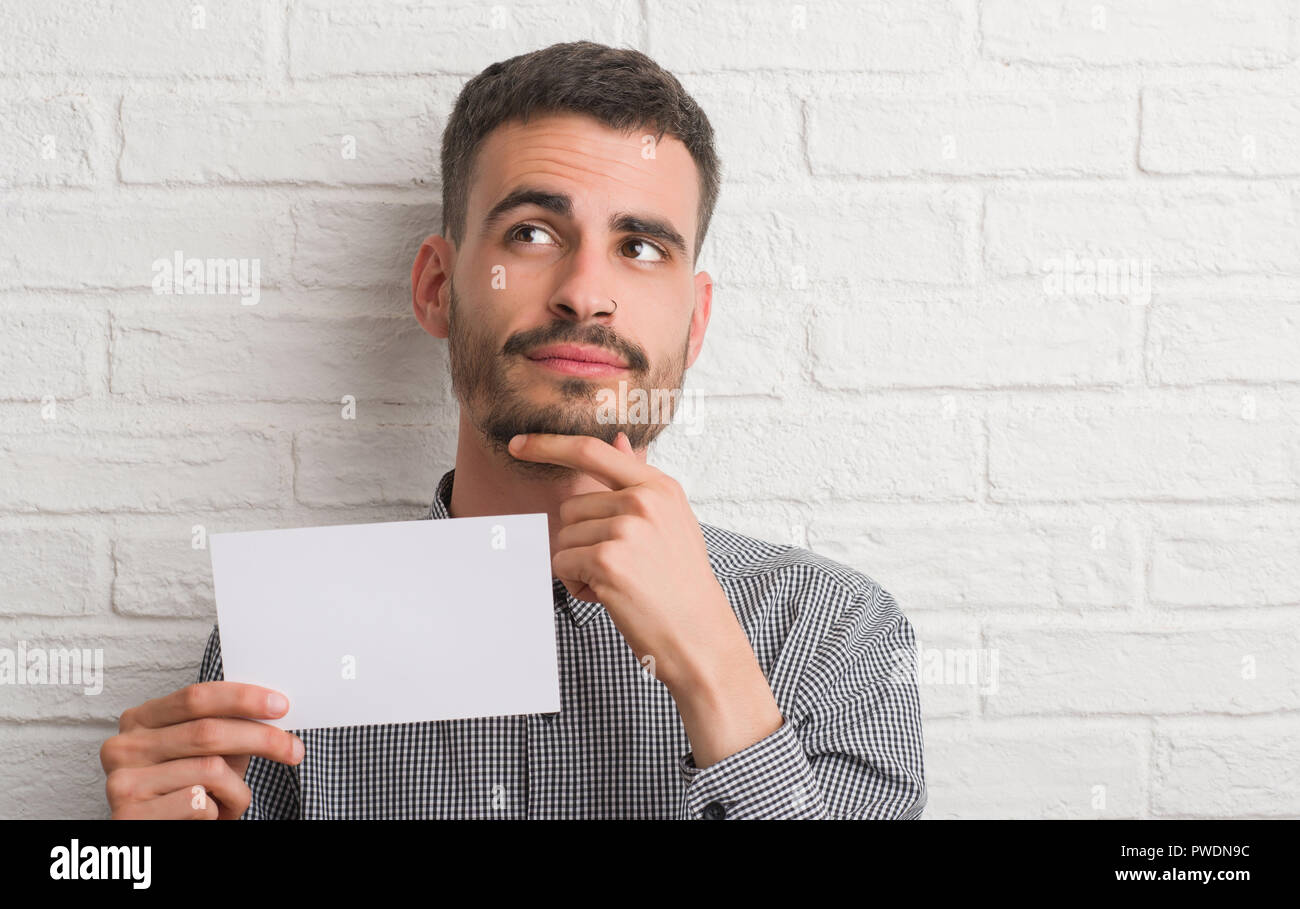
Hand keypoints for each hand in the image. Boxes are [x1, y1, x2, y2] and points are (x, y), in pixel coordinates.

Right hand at [100, 681, 303, 818]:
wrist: (156, 836)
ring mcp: (121, 781)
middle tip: (294, 750)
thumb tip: (274, 707)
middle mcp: (123, 746)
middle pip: (208, 731)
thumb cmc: (187, 790)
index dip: (243, 698)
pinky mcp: (129, 815)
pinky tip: (210, 816)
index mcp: (140, 719)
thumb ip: (226, 726)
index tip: (282, 706)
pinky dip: (218, 811)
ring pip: (209, 770)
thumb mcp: (205, 753)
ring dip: (238, 789)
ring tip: (234, 800)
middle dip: (261, 739)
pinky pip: (197, 802)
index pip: (196, 697)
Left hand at [507, 431, 750, 691]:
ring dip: (580, 566)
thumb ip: (639, 479)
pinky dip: (577, 585)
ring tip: (621, 582)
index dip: (549, 445)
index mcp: (659, 486)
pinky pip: (562, 564)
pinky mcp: (607, 560)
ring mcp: (626, 529)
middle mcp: (643, 501)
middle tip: (622, 567)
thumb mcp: (671, 520)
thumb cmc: (682, 582)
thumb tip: (618, 438)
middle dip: (583, 540)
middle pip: (571, 507)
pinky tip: (610, 595)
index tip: (518, 444)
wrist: (699, 634)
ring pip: (564, 538)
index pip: (592, 450)